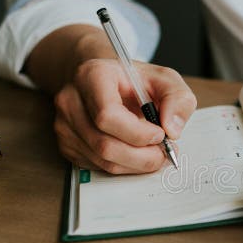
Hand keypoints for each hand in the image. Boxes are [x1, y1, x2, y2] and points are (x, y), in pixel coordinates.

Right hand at [53, 58, 196, 173]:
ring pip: (102, 160)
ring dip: (136, 164)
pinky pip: (98, 166)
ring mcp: (65, 125)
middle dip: (141, 156)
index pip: (107, 115)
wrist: (106, 81)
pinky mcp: (67, 144)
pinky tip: (136, 154)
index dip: (137, 133)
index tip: (160, 133)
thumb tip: (172, 129)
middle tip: (164, 152)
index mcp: (92, 76)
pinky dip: (124, 166)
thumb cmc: (134, 80)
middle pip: (104, 144)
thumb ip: (178, 99)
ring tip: (154, 153)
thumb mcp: (165, 79)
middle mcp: (71, 100)